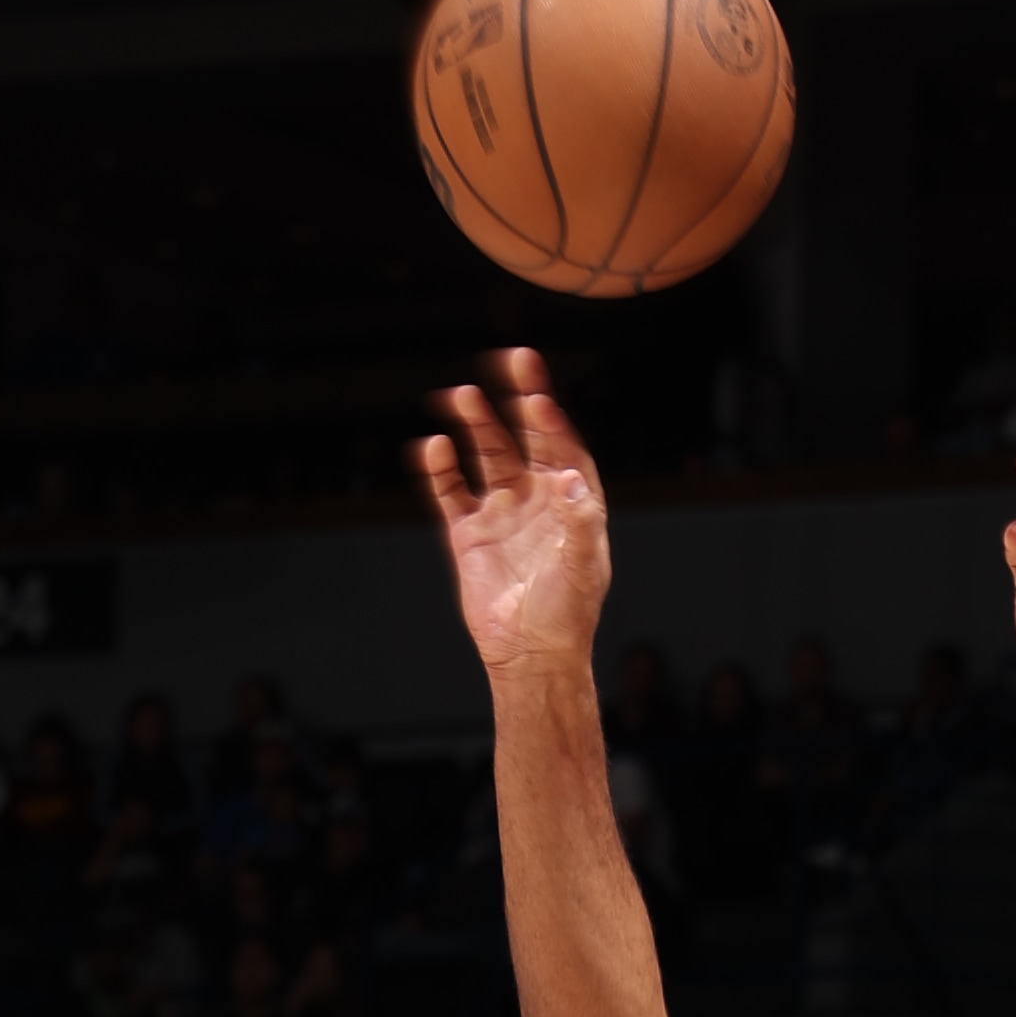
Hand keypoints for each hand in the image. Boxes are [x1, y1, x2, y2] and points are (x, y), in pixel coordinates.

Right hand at [412, 351, 610, 681]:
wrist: (529, 655)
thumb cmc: (566, 614)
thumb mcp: (581, 566)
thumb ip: (579, 520)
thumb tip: (571, 478)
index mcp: (572, 502)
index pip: (563, 446)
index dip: (551, 421)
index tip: (537, 396)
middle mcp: (537, 499)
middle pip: (524, 438)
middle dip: (516, 400)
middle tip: (507, 361)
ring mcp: (502, 512)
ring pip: (485, 455)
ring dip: (475, 425)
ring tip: (461, 396)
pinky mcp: (469, 533)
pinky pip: (450, 491)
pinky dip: (441, 469)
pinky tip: (434, 446)